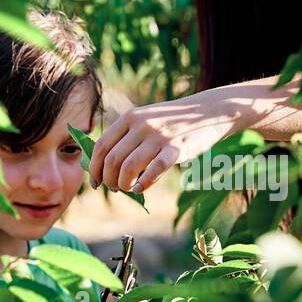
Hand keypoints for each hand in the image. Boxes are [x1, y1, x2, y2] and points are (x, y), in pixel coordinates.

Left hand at [89, 97, 241, 193]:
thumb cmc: (172, 122)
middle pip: (112, 159)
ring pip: (129, 167)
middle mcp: (142, 125)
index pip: (101, 146)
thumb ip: (126, 136)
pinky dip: (143, 184)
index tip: (95, 181)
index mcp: (130, 117)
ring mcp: (159, 137)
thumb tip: (103, 164)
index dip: (94, 167)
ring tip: (127, 189)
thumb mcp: (145, 119)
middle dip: (108, 179)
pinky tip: (140, 189)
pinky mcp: (177, 148)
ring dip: (123, 184)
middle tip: (113, 187)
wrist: (207, 112)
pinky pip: (154, 170)